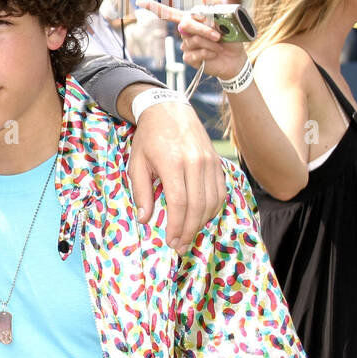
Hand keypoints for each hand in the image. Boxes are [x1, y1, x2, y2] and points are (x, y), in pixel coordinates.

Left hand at [128, 98, 224, 251]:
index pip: (179, 202)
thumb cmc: (148, 138)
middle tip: (180, 246)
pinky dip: (213, 209)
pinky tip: (201, 219)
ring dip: (202, 223)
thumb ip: (141, 192)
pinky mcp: (217, 162)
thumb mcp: (136, 162)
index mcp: (172, 163)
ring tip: (189, 236)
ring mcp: (210, 162)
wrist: (168, 111)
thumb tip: (145, 219)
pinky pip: (220, 192)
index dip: (176, 225)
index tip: (170, 241)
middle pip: (198, 205)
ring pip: (212, 201)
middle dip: (189, 230)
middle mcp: (195, 162)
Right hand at [138, 0, 247, 81]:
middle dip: (203, 29)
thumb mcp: (227, 19)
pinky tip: (213, 55)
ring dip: (210, 44)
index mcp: (192, 19)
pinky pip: (193, 54)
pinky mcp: (189, 58)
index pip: (170, 12)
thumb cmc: (231, 37)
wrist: (236, 58)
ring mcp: (186, 45)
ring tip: (219, 46)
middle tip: (218, 35)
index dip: (154, 7)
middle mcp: (186, 31)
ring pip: (192, 40)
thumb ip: (216, 7)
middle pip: (185, 25)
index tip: (139, 2)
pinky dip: (207, 54)